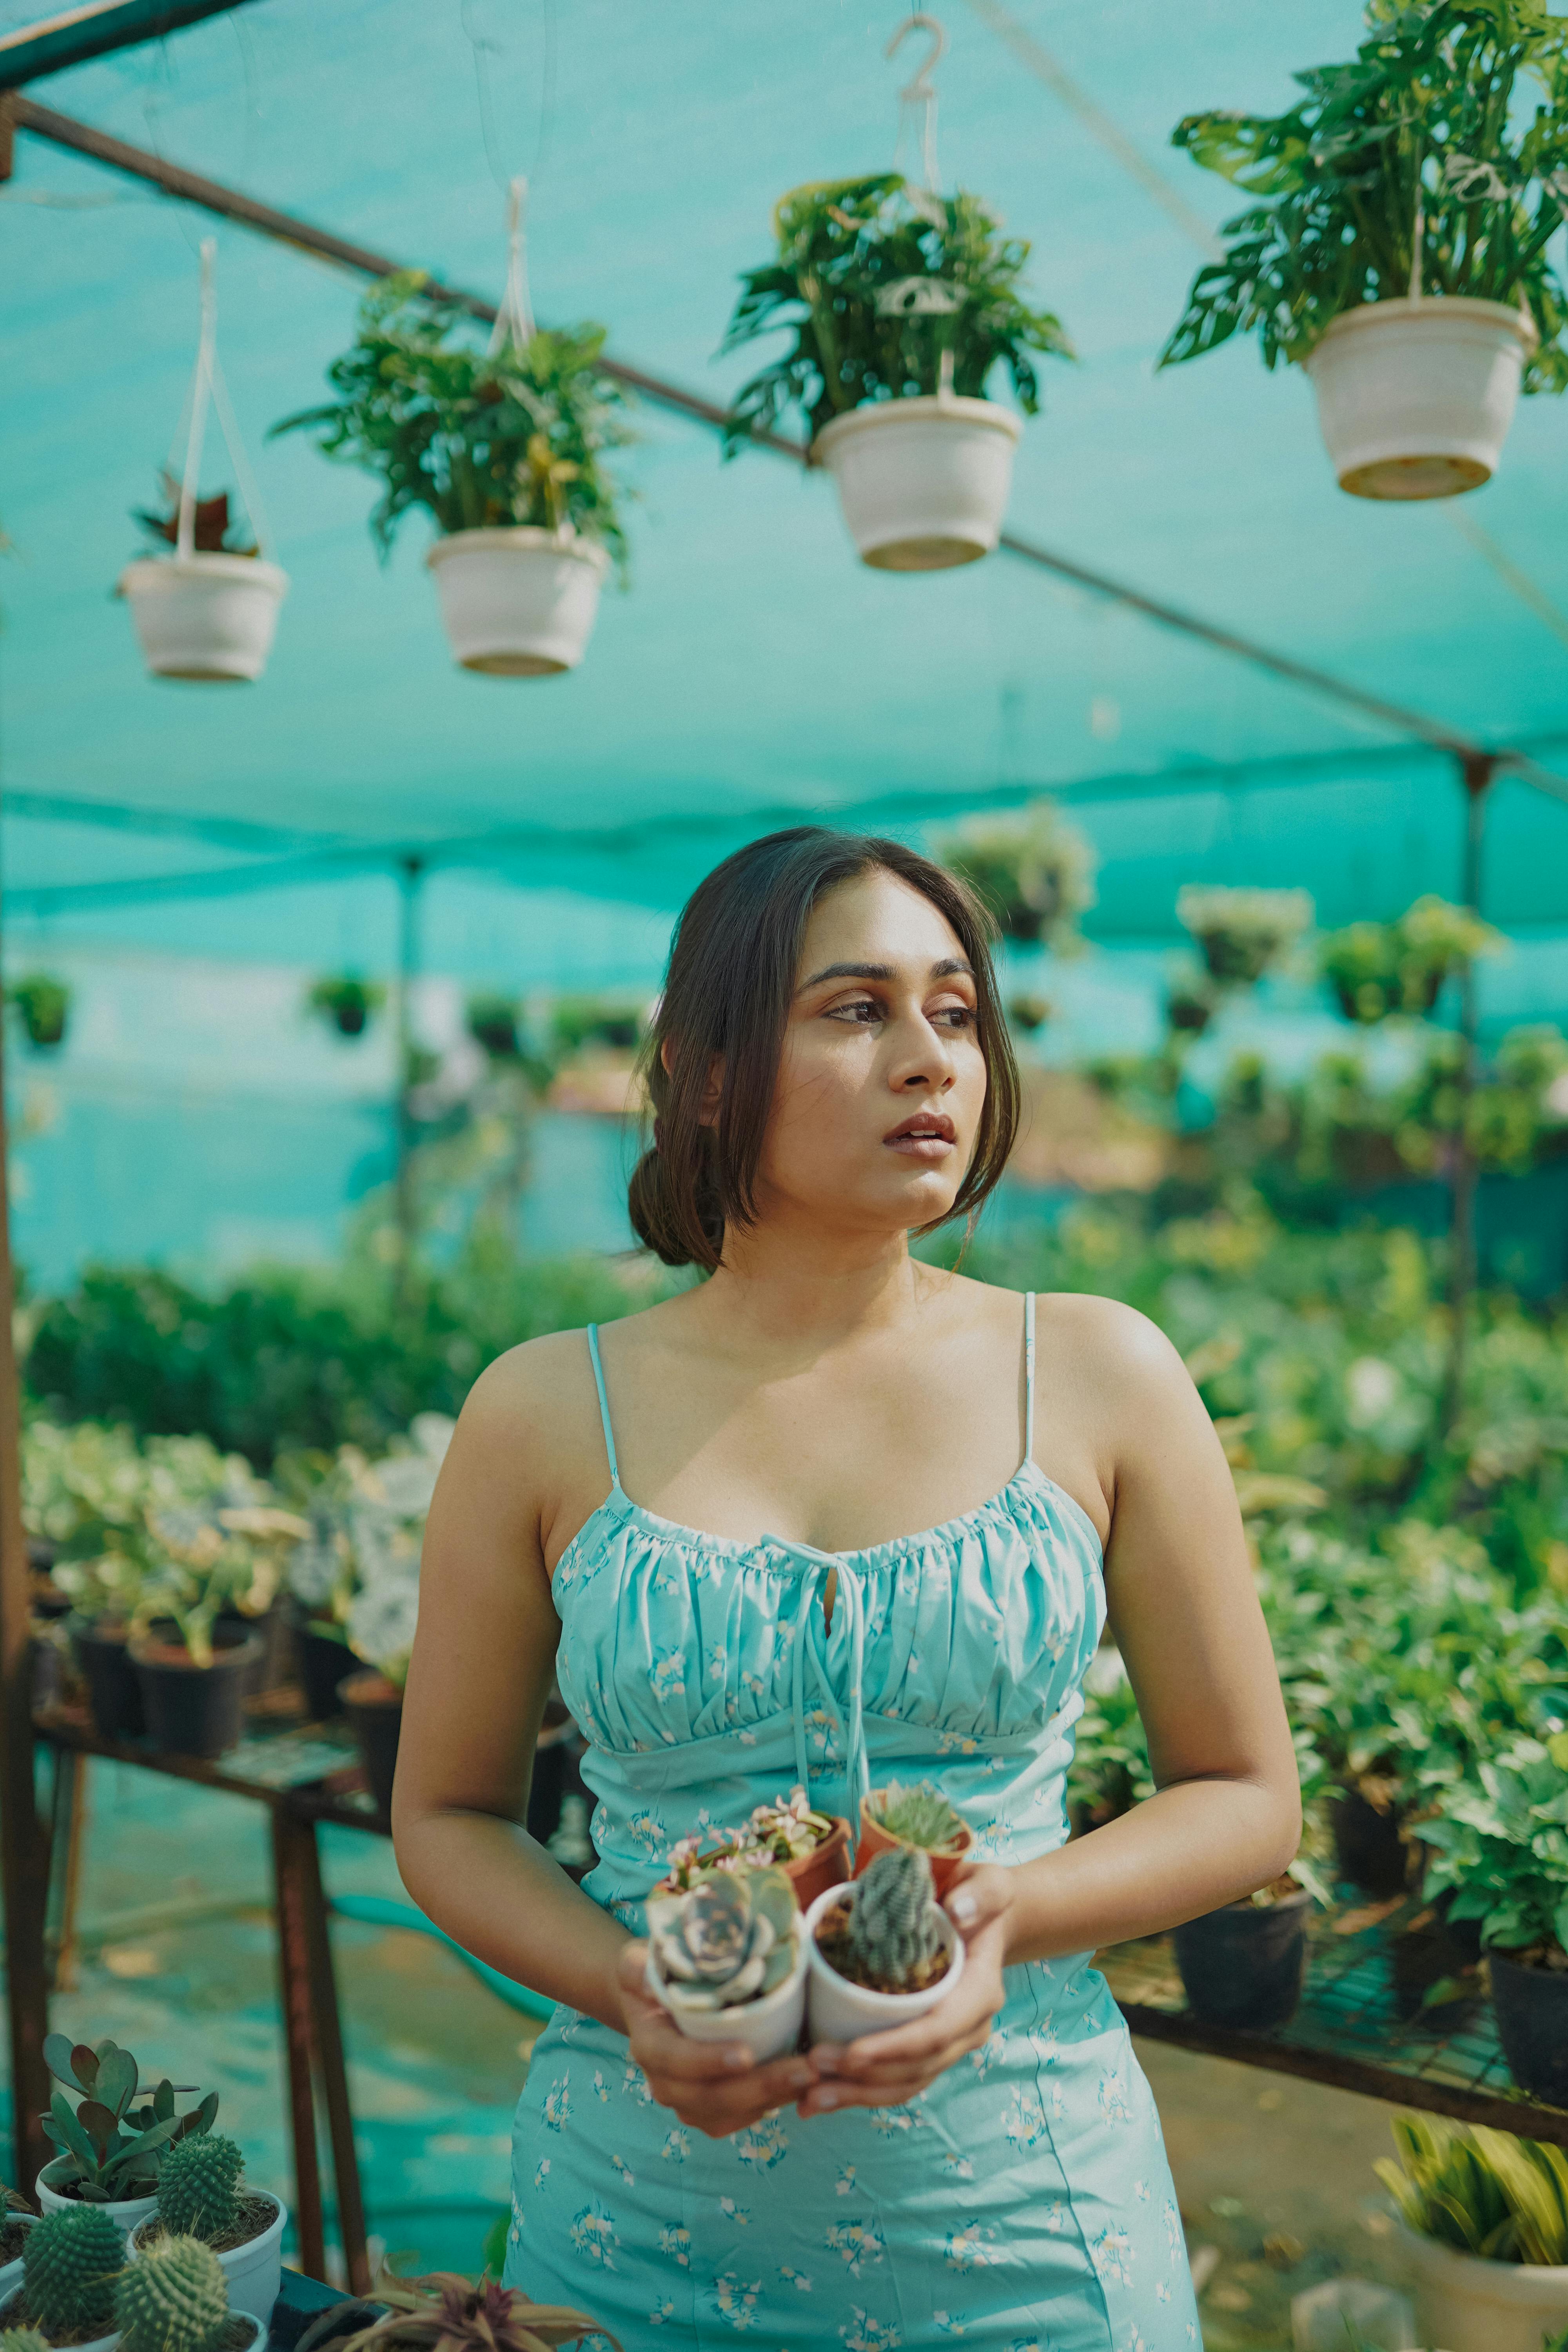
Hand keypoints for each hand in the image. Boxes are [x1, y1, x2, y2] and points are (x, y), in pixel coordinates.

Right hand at [614, 1938, 819, 2137]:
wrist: (658, 2004)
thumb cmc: (658, 1975)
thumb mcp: (641, 1962)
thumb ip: (641, 1968)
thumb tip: (648, 1980)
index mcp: (649, 2047)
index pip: (675, 2060)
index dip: (708, 2061)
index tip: (746, 2054)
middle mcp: (666, 2084)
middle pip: (712, 2096)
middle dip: (761, 2086)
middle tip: (806, 2070)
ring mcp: (690, 2103)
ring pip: (733, 2112)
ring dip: (776, 2097)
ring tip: (816, 2077)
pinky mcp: (713, 2111)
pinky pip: (744, 2117)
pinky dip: (776, 2102)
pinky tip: (807, 2086)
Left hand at [796, 1865, 1013, 2117]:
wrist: (984, 1915)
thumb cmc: (978, 1896)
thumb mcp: (987, 1885)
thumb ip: (980, 1894)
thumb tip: (958, 1911)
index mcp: (981, 1992)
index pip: (938, 2031)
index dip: (895, 2047)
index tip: (851, 2053)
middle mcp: (969, 2028)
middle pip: (917, 2068)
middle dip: (865, 2077)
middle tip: (812, 2069)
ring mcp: (950, 2043)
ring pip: (905, 2083)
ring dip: (858, 2094)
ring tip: (808, 2099)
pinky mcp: (928, 2048)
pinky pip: (897, 2078)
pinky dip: (861, 2090)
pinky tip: (822, 2096)